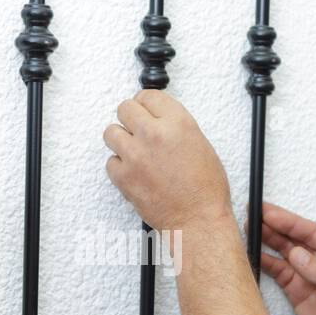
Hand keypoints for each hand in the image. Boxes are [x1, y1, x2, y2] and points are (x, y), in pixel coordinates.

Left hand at [104, 90, 231, 231]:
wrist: (197, 219)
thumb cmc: (205, 189)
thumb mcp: (200, 143)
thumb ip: (175, 126)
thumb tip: (157, 119)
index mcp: (178, 123)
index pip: (148, 95)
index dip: (146, 104)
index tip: (146, 111)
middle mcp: (154, 134)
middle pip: (125, 108)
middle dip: (130, 118)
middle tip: (137, 129)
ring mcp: (136, 155)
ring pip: (110, 132)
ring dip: (120, 139)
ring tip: (133, 150)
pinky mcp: (124, 177)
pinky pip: (110, 162)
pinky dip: (119, 166)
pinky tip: (133, 171)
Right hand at [249, 201, 315, 314]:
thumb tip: (298, 254)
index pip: (312, 232)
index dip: (290, 222)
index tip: (271, 214)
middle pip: (295, 238)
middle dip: (275, 226)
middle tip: (255, 214)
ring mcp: (308, 275)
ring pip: (284, 252)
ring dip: (268, 240)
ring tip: (250, 228)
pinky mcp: (296, 290)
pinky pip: (278, 272)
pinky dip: (266, 263)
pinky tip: (255, 254)